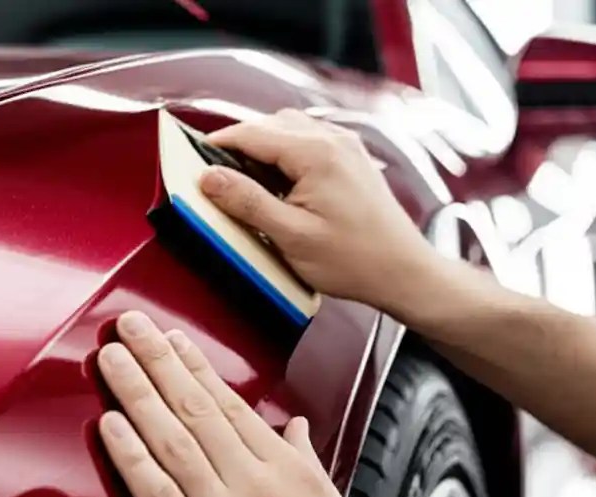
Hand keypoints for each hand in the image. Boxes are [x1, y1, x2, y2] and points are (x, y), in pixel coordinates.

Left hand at [96, 311, 396, 496]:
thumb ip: (305, 461)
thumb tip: (295, 429)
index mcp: (287, 469)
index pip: (230, 402)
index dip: (193, 364)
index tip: (170, 337)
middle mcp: (255, 483)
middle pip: (195, 407)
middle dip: (157, 359)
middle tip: (129, 323)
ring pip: (171, 439)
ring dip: (136, 392)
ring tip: (111, 358)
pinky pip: (158, 495)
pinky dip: (133, 457)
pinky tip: (111, 426)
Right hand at [200, 109, 438, 312]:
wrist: (403, 272)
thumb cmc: (354, 260)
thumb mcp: (290, 236)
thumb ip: (247, 202)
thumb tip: (209, 178)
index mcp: (316, 153)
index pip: (252, 133)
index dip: (218, 143)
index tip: (192, 157)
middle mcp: (333, 140)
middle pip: (270, 125)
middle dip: (239, 144)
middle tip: (215, 172)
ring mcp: (346, 147)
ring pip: (289, 128)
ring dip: (263, 146)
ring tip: (245, 179)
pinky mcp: (352, 159)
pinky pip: (309, 140)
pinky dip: (286, 152)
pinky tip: (279, 181)